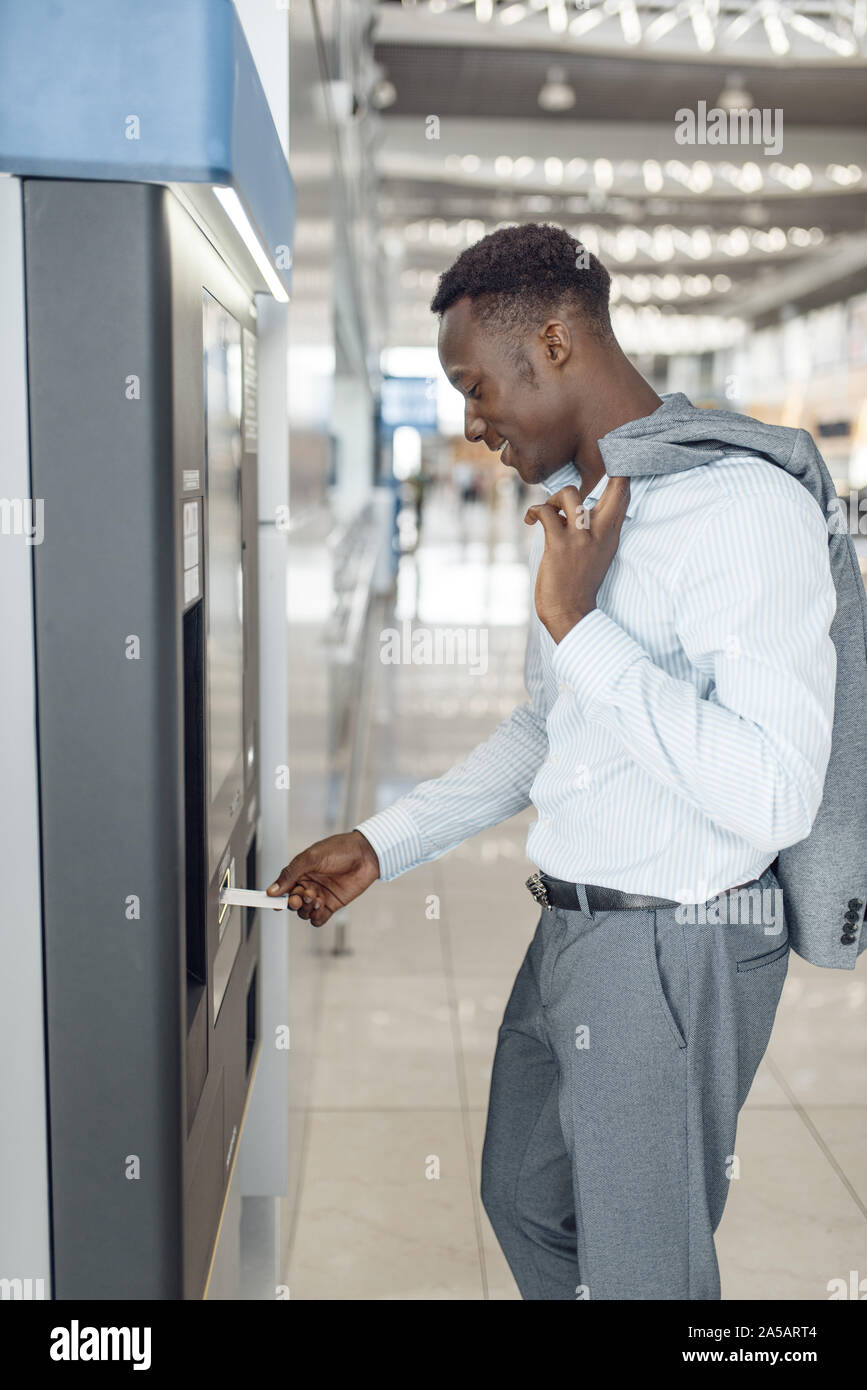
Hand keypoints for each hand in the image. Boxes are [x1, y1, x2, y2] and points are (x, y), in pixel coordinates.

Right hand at [267, 829, 379, 927]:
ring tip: (315, 898)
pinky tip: (320, 908)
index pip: (282, 888)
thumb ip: (291, 874)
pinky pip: (318, 919)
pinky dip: (316, 917)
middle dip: (293, 902)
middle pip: (292, 903)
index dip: (274, 896)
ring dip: (305, 909)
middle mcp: (307, 886)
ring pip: (303, 912)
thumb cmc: (340, 849)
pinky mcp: (332, 905)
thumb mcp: (311, 857)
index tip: (268, 901)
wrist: (366, 854)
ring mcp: (319, 896)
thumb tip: (272, 890)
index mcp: (299, 873)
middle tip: (301, 896)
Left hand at [524, 477, 629, 642]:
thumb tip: (578, 505)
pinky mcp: (559, 544)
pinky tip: (530, 521)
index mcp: (612, 533)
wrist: (571, 613)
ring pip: (570, 493)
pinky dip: (534, 512)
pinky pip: (545, 512)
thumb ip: (596, 529)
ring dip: (554, 497)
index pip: (625, 494)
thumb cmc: (579, 583)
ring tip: (548, 512)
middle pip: (616, 487)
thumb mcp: (598, 553)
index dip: (620, 471)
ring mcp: (581, 537)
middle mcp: (600, 532)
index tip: (608, 459)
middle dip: (604, 467)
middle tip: (583, 470)